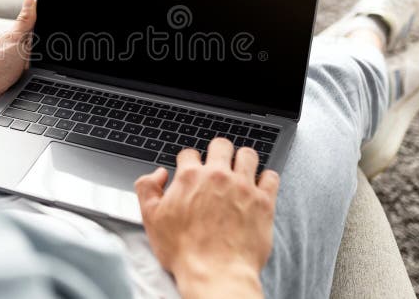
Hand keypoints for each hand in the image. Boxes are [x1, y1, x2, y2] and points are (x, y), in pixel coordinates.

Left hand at [0, 0, 36, 103]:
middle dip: (41, 50)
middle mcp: (13, 45)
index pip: (35, 26)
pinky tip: (28, 77)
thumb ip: (25, 22)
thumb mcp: (15, 40)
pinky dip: (32, 73)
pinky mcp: (14, 74)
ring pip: (35, 58)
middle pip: (37, 43)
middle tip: (31, 59)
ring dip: (36, 64)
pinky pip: (30, 70)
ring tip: (26, 70)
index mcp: (14, 34)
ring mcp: (14, 60)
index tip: (42, 42)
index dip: (44, 31)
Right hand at [135, 139, 279, 298]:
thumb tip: (158, 174)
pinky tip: (260, 186)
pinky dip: (266, 178)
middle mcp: (218, 176)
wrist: (215, 274)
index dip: (189, 161)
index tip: (192, 169)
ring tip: (241, 170)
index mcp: (191, 177)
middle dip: (218, 151)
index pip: (189, 153)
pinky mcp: (264, 202)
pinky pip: (271, 177)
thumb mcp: (150, 219)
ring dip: (243, 160)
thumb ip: (147, 188)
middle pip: (221, 145)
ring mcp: (243, 187)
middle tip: (218, 163)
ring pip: (248, 155)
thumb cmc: (184, 251)